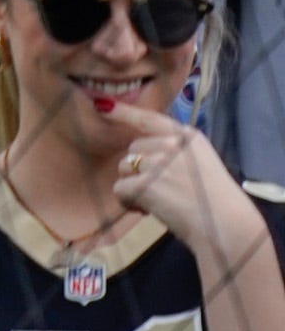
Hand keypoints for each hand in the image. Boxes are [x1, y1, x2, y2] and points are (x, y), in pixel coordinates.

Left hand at [110, 100, 258, 257]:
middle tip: (162, 190)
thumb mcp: (201, 164)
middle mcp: (172, 144)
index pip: (150, 119)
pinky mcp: (144, 183)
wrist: (226, 225)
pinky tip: (148, 210)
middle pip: (134, 149)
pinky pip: (120, 189)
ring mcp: (157, 162)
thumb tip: (144, 157)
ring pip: (125, 168)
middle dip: (140, 169)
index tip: (103, 105)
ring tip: (158, 201)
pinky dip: (129, 202)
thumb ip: (176, 154)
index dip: (124, 112)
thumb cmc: (217, 202)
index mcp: (189, 137)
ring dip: (134, 185)